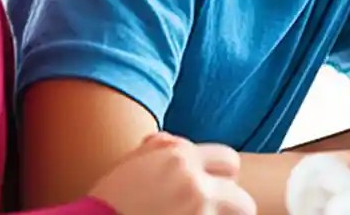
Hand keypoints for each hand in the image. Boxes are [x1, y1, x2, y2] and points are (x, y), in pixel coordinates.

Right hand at [89, 132, 254, 214]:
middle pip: (243, 201)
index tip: (213, 191)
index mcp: (179, 158)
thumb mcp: (130, 165)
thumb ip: (158, 148)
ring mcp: (197, 212)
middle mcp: (193, 184)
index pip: (229, 162)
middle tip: (215, 213)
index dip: (223, 178)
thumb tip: (174, 142)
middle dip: (232, 211)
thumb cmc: (106, 202)